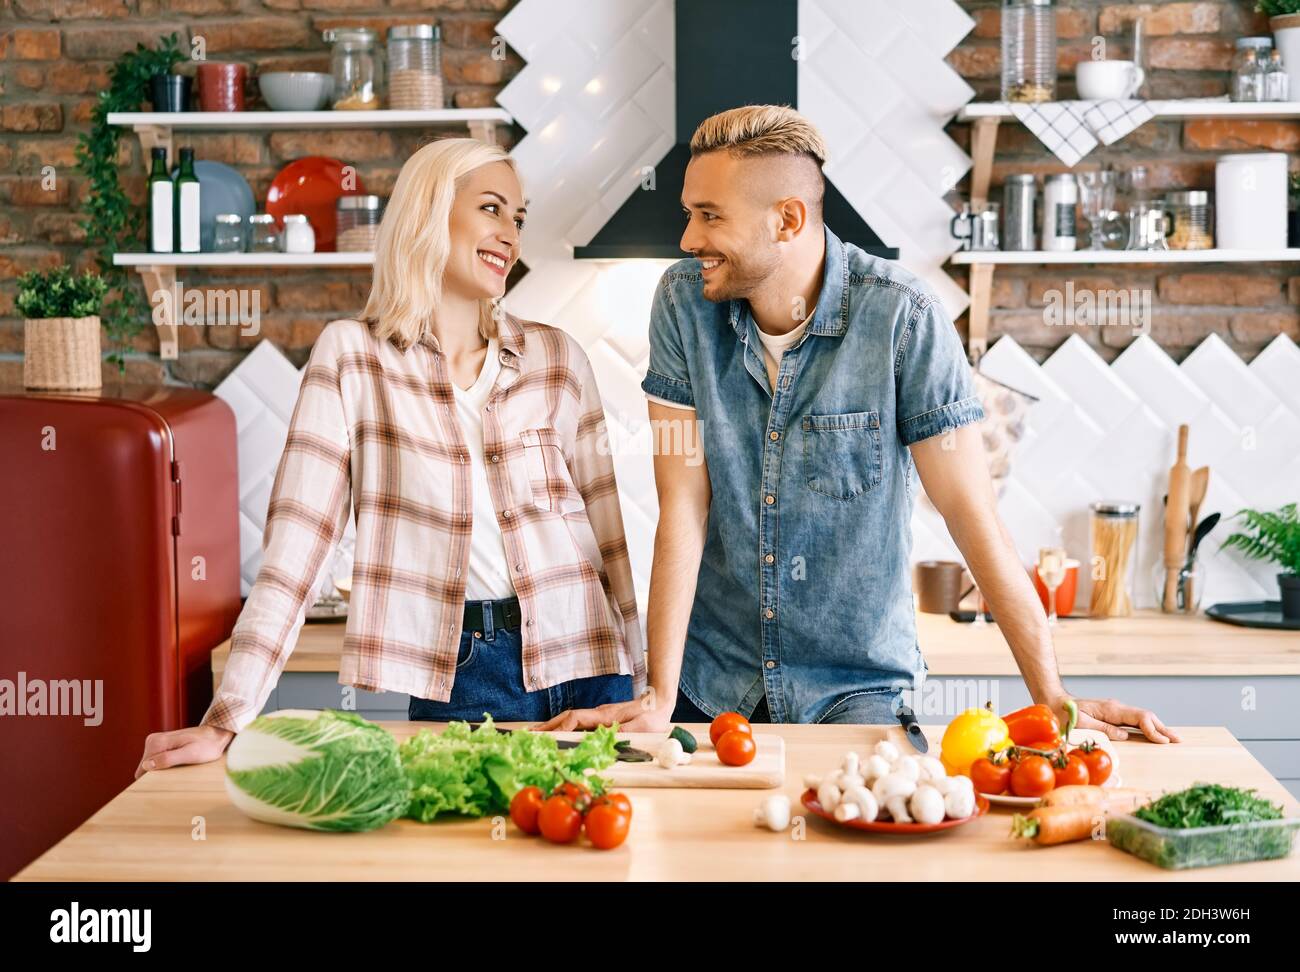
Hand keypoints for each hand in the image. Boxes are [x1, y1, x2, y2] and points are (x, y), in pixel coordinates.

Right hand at [135, 724, 234, 778]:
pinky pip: (156, 761)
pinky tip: (178, 765)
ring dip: (162, 770)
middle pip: (145, 768)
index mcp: (157, 742)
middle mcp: (153, 740)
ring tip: (180, 768)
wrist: (216, 734)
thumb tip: (147, 765)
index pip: (142, 770)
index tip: (168, 780)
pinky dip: (165, 766)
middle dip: (158, 774)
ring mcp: (156, 741)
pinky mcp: (161, 745)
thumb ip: (168, 759)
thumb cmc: (207, 746)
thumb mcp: (190, 754)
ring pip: (151, 765)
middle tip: (177, 773)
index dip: (153, 779)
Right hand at [531, 694, 673, 732]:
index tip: (549, 737)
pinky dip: (565, 727)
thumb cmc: (652, 715)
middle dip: (549, 726)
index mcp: (605, 715)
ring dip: (554, 726)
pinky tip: (560, 734)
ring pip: (571, 719)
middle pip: (568, 717)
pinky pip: (578, 723)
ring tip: (538, 735)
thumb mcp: (641, 726)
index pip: (576, 719)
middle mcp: (598, 714)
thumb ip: (624, 732)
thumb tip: (605, 739)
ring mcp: (599, 715)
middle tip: (531, 735)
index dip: (561, 727)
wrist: (659, 701)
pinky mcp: (602, 719)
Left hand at [1051, 696, 1180, 743]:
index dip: (1153, 730)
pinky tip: (1155, 735)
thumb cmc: (1065, 714)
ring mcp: (1116, 711)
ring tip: (1172, 739)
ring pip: (1142, 718)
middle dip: (1162, 728)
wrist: (1055, 702)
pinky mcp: (1113, 715)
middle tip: (1179, 740)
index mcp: (1111, 709)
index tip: (1163, 741)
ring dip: (1157, 728)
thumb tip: (1125, 736)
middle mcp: (1117, 708)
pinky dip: (1147, 727)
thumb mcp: (1081, 723)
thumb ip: (1103, 729)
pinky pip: (1134, 721)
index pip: (1140, 717)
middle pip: (1146, 716)